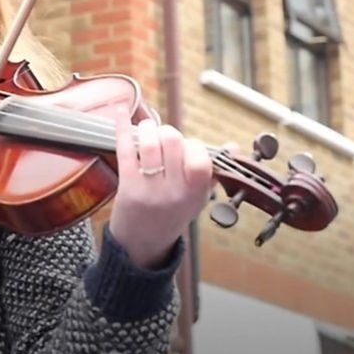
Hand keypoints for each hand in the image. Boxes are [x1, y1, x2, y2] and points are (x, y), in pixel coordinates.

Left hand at [108, 106, 212, 268]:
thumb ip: (211, 172)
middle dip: (168, 133)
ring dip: (147, 129)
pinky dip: (121, 127)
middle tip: (164, 139)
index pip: (200, 159)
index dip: (193, 145)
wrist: (142, 243)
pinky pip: (125, 149)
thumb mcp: (197, 198)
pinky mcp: (127, 186)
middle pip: (172, 143)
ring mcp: (149, 189)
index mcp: (195, 193)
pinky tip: (120, 111)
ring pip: (149, 144)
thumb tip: (233, 147)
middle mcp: (174, 192)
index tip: (186, 147)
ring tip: (147, 129)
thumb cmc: (171, 214)